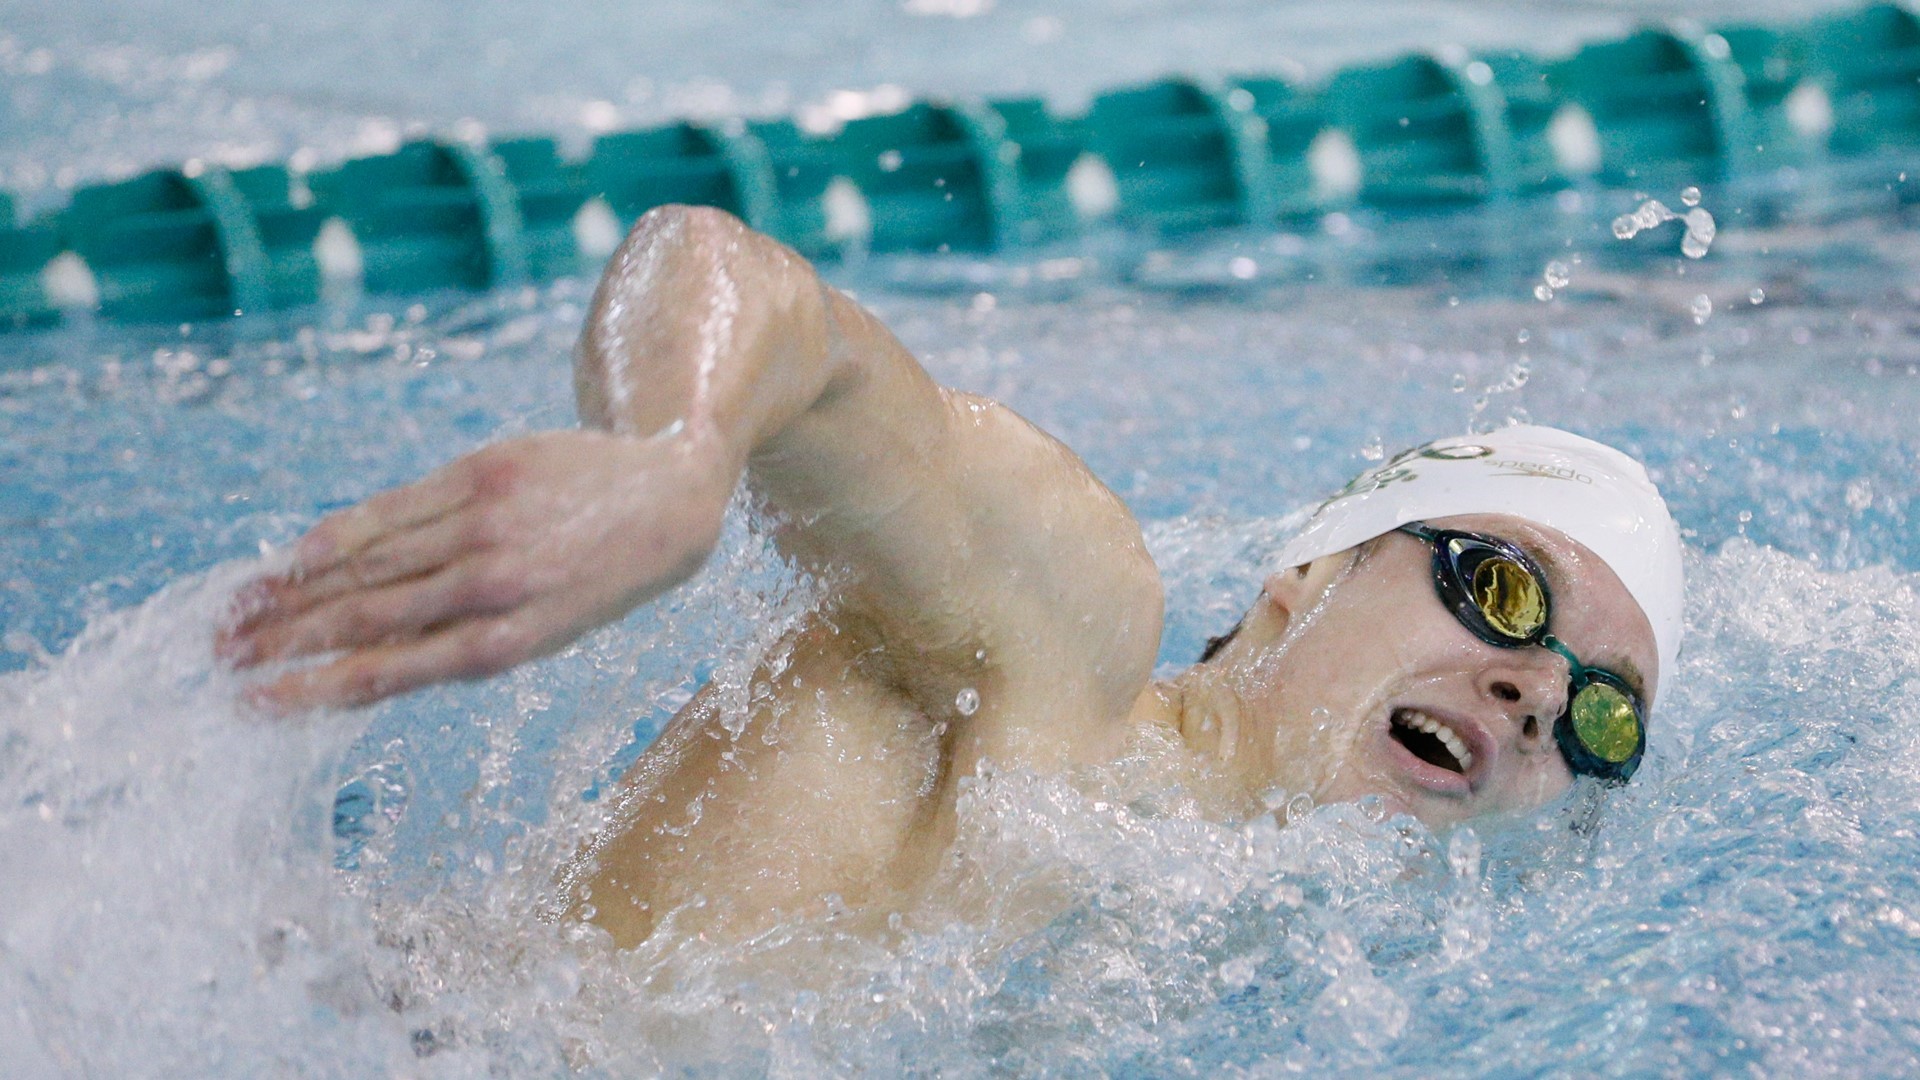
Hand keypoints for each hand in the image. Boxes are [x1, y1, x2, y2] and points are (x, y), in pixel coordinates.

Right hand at [218, 428, 735, 710]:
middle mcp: (495, 585)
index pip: (391, 669)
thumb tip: (361, 663)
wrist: (669, 499)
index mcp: (511, 641)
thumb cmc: (593, 577)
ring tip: (238, 611)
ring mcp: (488, 524)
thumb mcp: (543, 630)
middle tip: (222, 659)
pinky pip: (394, 507)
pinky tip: (294, 556)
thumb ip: (459, 641)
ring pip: (369, 561)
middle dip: (285, 641)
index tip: (255, 703)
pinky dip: (340, 533)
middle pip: (365, 616)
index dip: (315, 688)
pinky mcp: (484, 472)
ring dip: (293, 589)